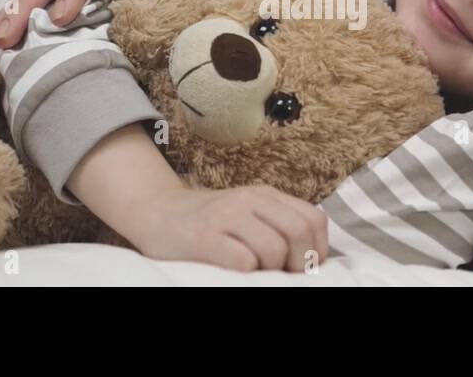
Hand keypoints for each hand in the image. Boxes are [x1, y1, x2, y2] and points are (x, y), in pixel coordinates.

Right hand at [130, 184, 329, 272]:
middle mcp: (249, 200)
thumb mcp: (249, 213)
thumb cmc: (209, 223)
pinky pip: (243, 261)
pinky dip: (247, 273)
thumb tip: (311, 261)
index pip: (313, 220)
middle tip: (282, 276)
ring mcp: (226, 216)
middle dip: (298, 264)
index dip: (316, 250)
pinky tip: (234, 272)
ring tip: (255, 273)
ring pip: (274, 248)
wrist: (156, 212)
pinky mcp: (204, 237)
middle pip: (298, 232)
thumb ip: (277, 225)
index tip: (303, 268)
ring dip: (271, 270)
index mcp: (266, 196)